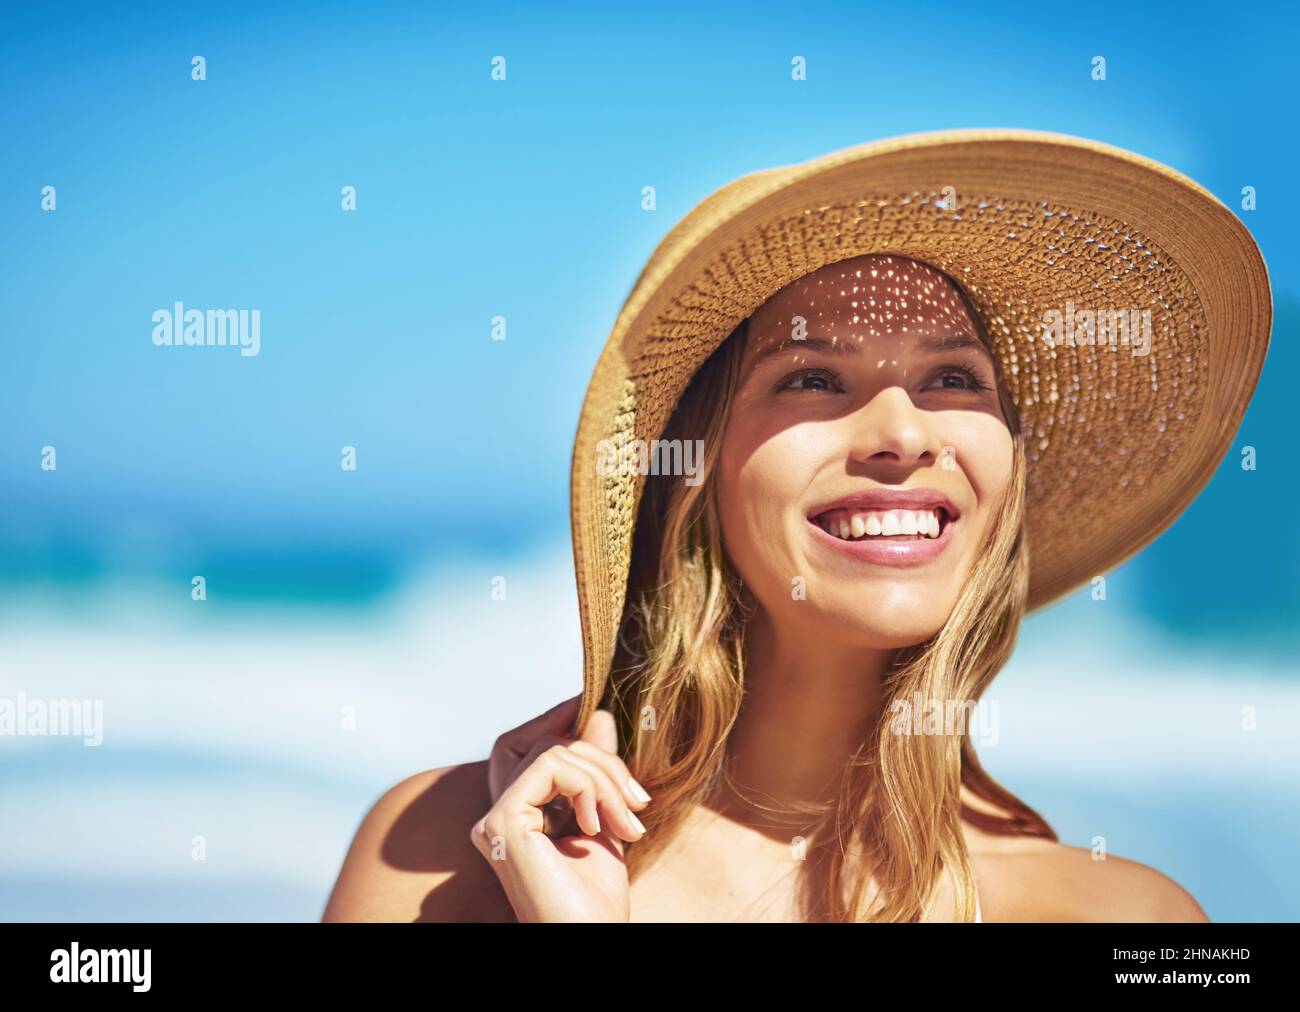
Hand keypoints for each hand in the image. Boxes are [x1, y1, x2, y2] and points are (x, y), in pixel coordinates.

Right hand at [470, 705, 651, 921]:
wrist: (589, 938)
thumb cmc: (595, 899)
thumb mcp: (605, 821)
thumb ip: (597, 773)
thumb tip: (599, 716)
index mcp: (521, 815)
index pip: (557, 755)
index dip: (599, 758)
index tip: (636, 795)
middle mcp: (501, 815)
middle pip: (558, 747)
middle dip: (609, 770)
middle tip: (639, 810)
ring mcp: (497, 817)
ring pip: (557, 751)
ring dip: (605, 781)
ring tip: (626, 825)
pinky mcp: (503, 821)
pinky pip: (552, 766)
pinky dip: (587, 786)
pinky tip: (595, 827)